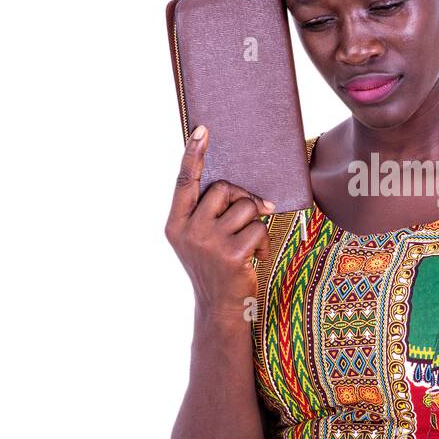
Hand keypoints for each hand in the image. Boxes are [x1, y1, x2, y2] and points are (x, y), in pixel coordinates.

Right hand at [164, 125, 275, 322]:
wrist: (220, 308)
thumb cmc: (214, 267)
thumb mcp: (200, 239)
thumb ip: (208, 212)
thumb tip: (243, 192)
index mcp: (175, 223)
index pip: (184, 181)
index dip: (193, 154)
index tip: (202, 130)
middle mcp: (188, 230)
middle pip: (225, 188)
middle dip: (241, 200)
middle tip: (243, 221)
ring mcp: (208, 242)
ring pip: (246, 206)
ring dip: (255, 222)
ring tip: (247, 243)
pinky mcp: (231, 254)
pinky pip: (259, 227)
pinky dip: (263, 240)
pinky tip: (253, 257)